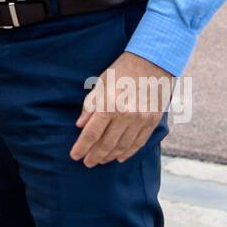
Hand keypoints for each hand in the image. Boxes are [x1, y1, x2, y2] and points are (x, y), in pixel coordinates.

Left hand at [70, 51, 174, 167]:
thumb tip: (80, 125)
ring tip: (100, 161)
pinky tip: (118, 157)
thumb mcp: (100, 84)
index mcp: (109, 104)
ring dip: (109, 156)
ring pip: (122, 146)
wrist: (152, 62)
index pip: (91, 133)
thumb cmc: (121, 71)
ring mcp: (141, 120)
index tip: (75, 156)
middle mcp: (126, 115)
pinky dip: (127, 152)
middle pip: (106, 144)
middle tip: (87, 163)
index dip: (82, 147)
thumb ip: (90, 105)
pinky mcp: (152, 122)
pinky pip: (138, 143)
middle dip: (94, 155)